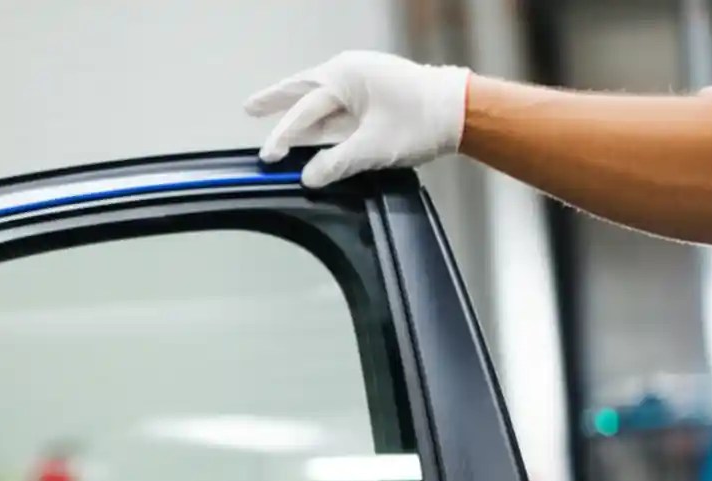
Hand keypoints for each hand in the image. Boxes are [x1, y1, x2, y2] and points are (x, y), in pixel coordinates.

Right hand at [245, 51, 470, 186]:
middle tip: (250, 108)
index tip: (268, 158)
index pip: (304, 112)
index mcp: (345, 78)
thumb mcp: (372, 149)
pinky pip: (335, 97)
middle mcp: (349, 71)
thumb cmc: (419, 122)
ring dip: (295, 102)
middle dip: (275, 101)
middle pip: (303, 89)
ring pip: (318, 91)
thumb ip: (335, 164)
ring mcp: (362, 77)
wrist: (461, 110)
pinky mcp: (373, 87)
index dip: (282, 136)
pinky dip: (319, 108)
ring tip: (269, 106)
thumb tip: (308, 177)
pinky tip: (311, 118)